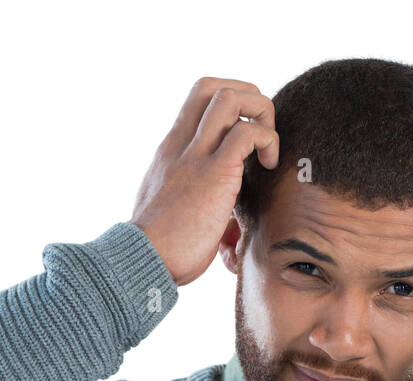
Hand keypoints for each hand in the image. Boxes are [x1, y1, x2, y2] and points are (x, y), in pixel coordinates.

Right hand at [130, 77, 278, 286]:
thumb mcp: (171, 209)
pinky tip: (269, 166)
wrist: (144, 262)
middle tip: (260, 133)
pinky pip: (247, 133)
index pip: (197, 100)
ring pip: (230, 97)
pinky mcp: (215, 173)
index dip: (230, 104)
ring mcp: (196, 156)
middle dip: (247, 98)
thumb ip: (192, 197)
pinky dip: (267, 140)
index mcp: (170, 151)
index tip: (245, 134)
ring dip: (260, 113)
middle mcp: (181, 145)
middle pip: (211, 86)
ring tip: (266, 150)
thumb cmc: (158, 249)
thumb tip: (220, 216)